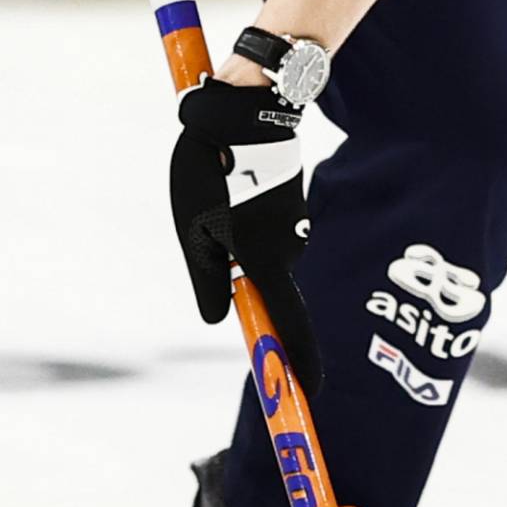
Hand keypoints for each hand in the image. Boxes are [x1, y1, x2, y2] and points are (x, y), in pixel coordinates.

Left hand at [169, 74, 317, 377]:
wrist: (244, 113)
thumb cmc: (213, 174)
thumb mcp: (196, 234)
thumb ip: (210, 282)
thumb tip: (221, 318)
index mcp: (266, 263)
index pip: (292, 326)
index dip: (302, 363)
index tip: (310, 393)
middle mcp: (290, 250)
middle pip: (266, 282)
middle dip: (239, 269)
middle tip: (206, 224)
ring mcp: (295, 225)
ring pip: (263, 249)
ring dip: (239, 234)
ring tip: (214, 191)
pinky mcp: (293, 202)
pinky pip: (267, 225)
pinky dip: (248, 214)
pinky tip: (228, 179)